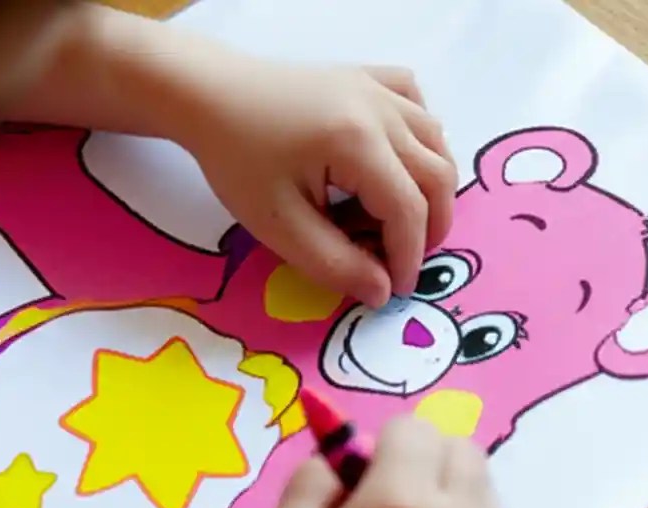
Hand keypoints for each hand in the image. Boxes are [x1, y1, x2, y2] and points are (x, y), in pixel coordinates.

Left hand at [181, 55, 457, 307]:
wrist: (209, 96)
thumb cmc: (237, 160)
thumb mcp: (278, 225)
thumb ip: (334, 264)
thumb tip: (382, 292)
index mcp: (358, 143)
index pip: (408, 211)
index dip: (408, 257)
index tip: (393, 289)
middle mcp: (381, 109)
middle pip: (438, 176)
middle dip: (430, 228)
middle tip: (399, 259)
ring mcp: (379, 87)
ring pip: (437, 141)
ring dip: (429, 186)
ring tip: (395, 217)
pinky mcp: (371, 76)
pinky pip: (418, 105)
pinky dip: (419, 137)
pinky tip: (394, 159)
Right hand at [215, 417, 511, 507]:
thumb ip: (319, 474)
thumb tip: (352, 450)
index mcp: (400, 505)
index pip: (418, 430)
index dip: (385, 445)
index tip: (365, 472)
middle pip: (466, 456)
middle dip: (428, 464)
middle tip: (391, 501)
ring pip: (486, 505)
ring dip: (452, 507)